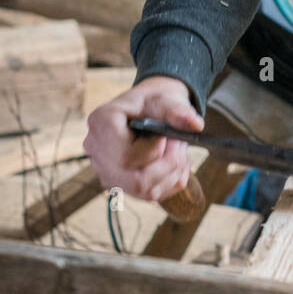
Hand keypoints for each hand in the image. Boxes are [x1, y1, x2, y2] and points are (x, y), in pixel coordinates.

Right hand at [83, 75, 203, 203]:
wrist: (148, 110)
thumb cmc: (153, 103)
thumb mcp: (165, 99)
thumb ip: (178, 111)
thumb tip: (195, 126)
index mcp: (101, 123)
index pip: (126, 157)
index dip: (154, 151)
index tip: (167, 136)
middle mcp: (97, 151)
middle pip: (136, 181)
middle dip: (168, 165)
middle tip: (181, 145)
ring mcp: (106, 171)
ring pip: (145, 191)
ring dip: (172, 173)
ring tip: (180, 151)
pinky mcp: (120, 184)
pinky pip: (150, 195)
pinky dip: (171, 181)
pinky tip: (175, 162)